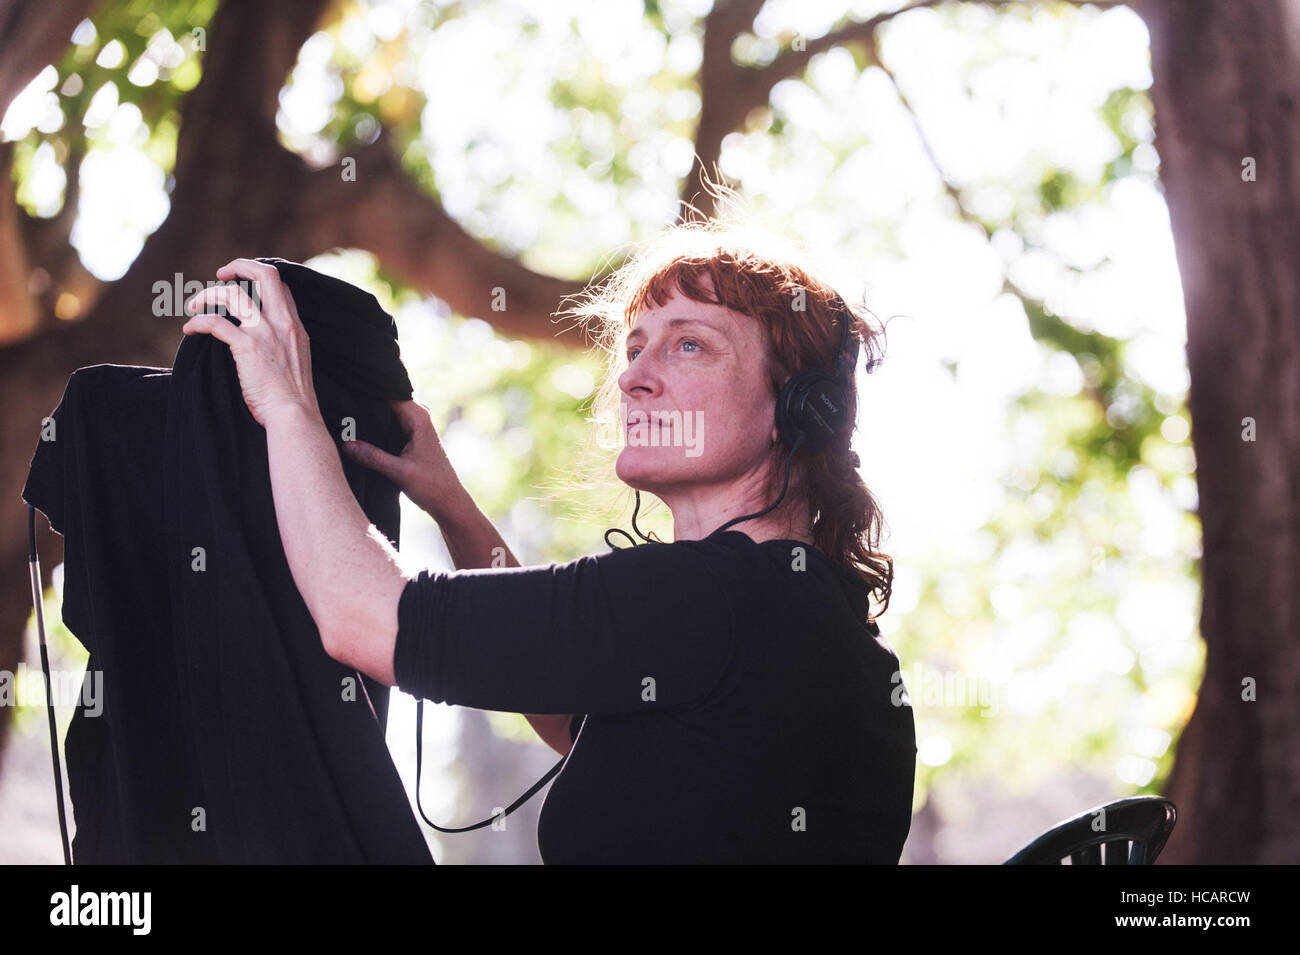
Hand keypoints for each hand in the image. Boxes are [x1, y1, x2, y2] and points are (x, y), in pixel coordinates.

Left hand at [181, 258, 319, 427]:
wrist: (294, 416)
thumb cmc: (293, 397)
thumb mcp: (299, 361)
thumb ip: (286, 343)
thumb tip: (267, 341)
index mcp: (296, 326)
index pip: (281, 286)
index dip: (259, 278)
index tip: (243, 286)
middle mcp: (282, 323)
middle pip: (264, 274)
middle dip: (239, 266)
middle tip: (221, 275)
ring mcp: (265, 333)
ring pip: (233, 294)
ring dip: (208, 295)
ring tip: (194, 305)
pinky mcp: (247, 347)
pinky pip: (214, 322)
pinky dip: (197, 322)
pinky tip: (190, 330)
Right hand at [342, 398, 463, 517]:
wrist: (448, 500)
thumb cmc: (431, 485)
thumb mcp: (399, 472)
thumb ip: (372, 457)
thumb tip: (345, 445)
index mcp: (418, 417)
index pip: (389, 391)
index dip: (369, 389)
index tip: (347, 388)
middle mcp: (418, 416)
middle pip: (386, 398)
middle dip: (367, 399)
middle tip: (340, 401)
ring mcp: (414, 425)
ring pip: (387, 411)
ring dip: (370, 413)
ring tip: (344, 413)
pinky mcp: (411, 436)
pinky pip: (389, 422)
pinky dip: (376, 424)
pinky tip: (358, 428)